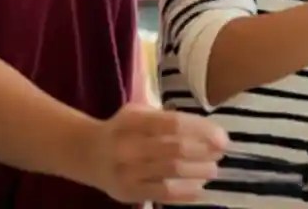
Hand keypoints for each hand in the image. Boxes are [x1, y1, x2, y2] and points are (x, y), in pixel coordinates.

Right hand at [85, 104, 227, 203]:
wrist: (86, 153)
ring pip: (169, 173)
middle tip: (221, 152)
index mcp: (132, 121)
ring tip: (213, 169)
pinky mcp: (127, 193)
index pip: (173, 124)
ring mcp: (126, 172)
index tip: (222, 136)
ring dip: (197, 172)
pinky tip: (199, 189)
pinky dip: (183, 193)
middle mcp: (127, 147)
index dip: (202, 130)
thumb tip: (207, 129)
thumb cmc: (123, 129)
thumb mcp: (139, 113)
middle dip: (204, 152)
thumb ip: (167, 117)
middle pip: (174, 150)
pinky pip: (160, 194)